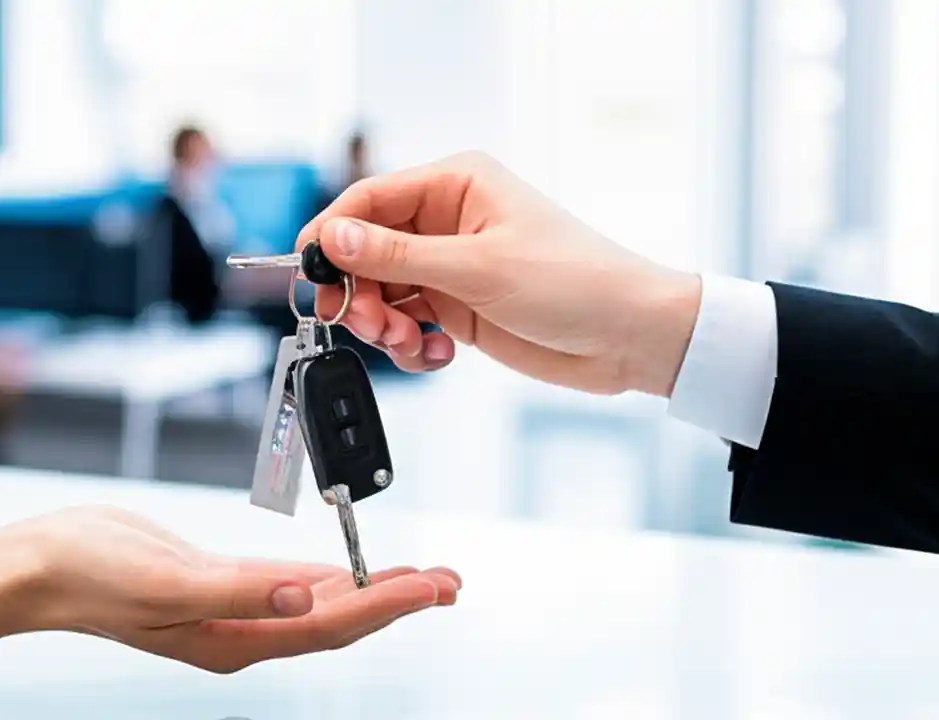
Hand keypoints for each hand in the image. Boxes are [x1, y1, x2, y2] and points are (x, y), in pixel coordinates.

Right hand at [0, 506, 459, 672]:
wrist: (41, 564)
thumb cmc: (90, 576)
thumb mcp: (167, 582)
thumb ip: (240, 591)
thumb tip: (305, 599)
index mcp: (233, 638)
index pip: (329, 624)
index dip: (387, 605)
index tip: (433, 586)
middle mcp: (241, 630)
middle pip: (338, 620)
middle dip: (397, 601)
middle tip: (449, 583)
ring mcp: (230, 608)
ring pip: (319, 603)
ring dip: (371, 590)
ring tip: (418, 578)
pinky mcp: (219, 581)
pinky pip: (288, 583)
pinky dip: (326, 576)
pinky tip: (345, 569)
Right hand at [297, 152, 701, 396]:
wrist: (629, 337)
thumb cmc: (576, 282)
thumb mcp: (478, 268)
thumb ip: (397, 256)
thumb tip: (334, 238)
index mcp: (456, 185)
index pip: (369, 200)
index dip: (332, 236)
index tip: (309, 273)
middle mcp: (448, 220)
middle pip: (367, 251)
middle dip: (359, 291)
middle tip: (365, 323)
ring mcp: (451, 265)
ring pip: (382, 291)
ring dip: (382, 323)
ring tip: (408, 342)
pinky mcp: (458, 306)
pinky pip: (406, 321)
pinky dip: (407, 343)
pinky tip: (433, 353)